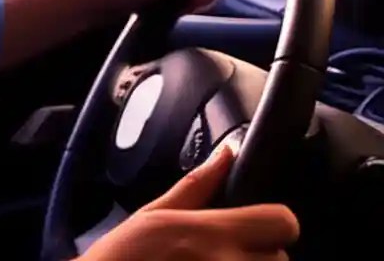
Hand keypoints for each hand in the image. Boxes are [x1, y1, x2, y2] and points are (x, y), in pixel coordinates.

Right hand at [82, 145, 299, 260]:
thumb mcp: (153, 215)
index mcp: (210, 233)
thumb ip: (197, 185)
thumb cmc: (120, 260)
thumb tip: (228, 152)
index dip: (271, 222)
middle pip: (281, 258)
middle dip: (257, 257)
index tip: (254, 226)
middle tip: (221, 256)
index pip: (282, 222)